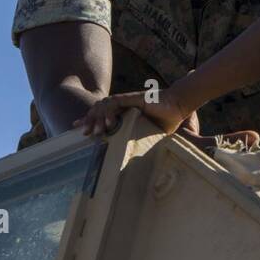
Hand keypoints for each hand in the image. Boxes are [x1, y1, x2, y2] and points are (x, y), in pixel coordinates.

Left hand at [74, 88, 189, 136]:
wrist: (179, 106)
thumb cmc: (168, 120)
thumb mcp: (150, 134)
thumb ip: (141, 141)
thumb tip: (139, 161)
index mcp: (126, 111)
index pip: (103, 112)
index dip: (91, 119)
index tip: (81, 128)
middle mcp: (123, 104)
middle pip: (98, 108)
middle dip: (89, 119)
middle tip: (83, 132)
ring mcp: (126, 100)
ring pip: (103, 105)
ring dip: (97, 118)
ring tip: (96, 133)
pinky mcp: (131, 98)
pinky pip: (114, 103)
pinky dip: (109, 113)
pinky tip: (109, 124)